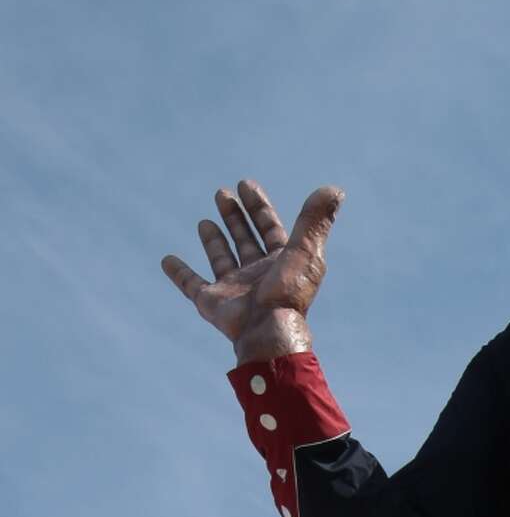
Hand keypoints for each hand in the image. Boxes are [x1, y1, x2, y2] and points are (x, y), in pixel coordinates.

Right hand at [161, 179, 343, 362]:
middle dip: (235, 217)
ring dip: (214, 241)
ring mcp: (234, 289)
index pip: (270, 228)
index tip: (245, 184)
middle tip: (222, 193)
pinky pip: (192, 286)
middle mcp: (257, 275)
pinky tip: (167, 260)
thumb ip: (314, 221)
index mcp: (280, 263)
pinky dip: (179, 274)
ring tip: (205, 222)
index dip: (259, 207)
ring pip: (222, 259)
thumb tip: (335, 189)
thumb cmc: (287, 293)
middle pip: (245, 240)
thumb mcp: (304, 251)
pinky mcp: (213, 303)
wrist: (267, 331)